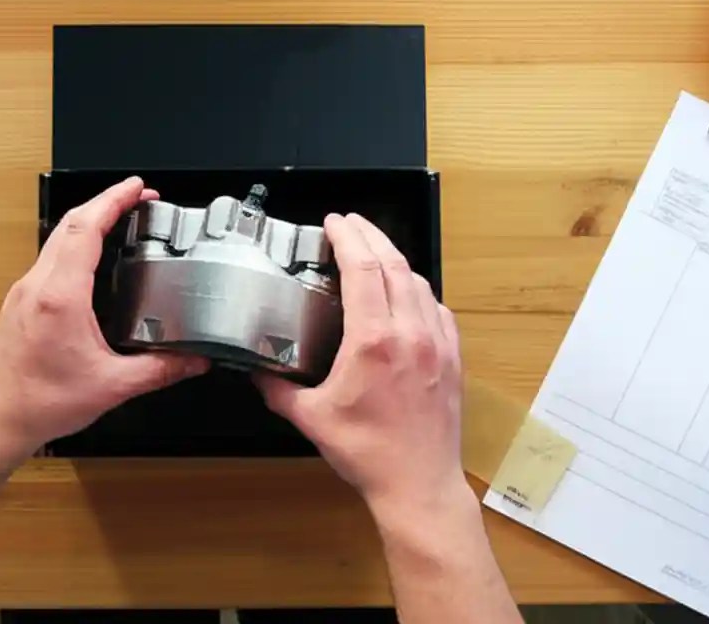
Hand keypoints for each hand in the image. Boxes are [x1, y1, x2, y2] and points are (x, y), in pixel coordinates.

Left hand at [0, 176, 209, 468]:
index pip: (86, 228)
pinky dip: (74, 244)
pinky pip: (48, 259)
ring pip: (56, 238)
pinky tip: (91, 258)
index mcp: (60, 296)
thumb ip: (160, 370)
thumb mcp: (112, 386)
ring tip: (118, 219)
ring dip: (87, 221)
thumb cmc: (38, 404)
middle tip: (136, 197)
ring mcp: (23, 293)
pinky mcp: (19, 304)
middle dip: (105, 202)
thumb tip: (194, 359)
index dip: (114, 200)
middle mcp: (37, 286)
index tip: (137, 187)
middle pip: (70, 223)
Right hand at [255, 213, 464, 510]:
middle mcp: (410, 334)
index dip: (348, 237)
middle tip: (351, 224)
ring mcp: (436, 344)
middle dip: (371, 236)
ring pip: (418, 282)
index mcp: (374, 341)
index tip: (335, 223)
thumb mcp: (311, 419)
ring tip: (374, 253)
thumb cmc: (370, 454)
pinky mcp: (452, 358)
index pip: (363, 268)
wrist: (418, 484)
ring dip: (395, 260)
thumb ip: (277, 389)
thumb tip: (257, 373)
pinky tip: (408, 294)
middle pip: (393, 264)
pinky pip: (437, 309)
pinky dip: (419, 291)